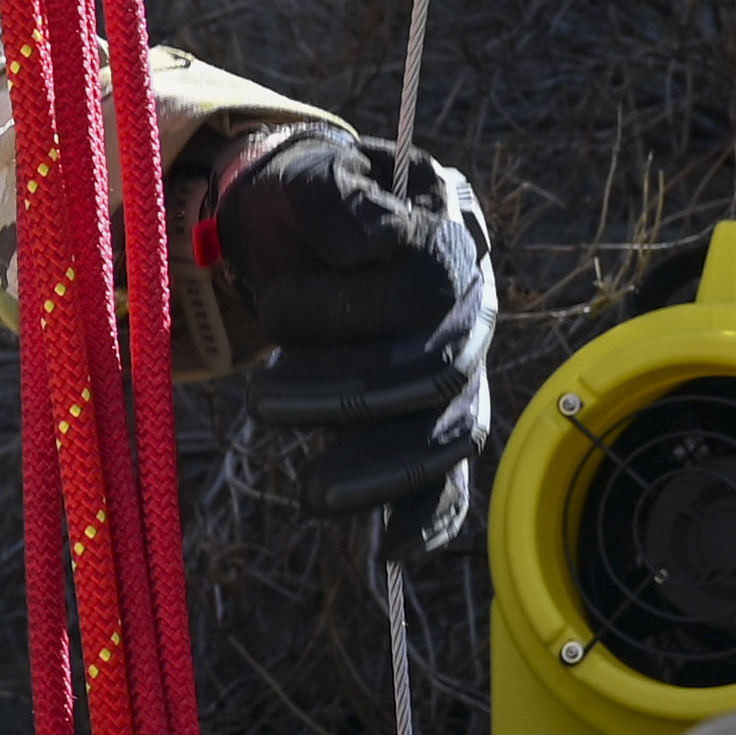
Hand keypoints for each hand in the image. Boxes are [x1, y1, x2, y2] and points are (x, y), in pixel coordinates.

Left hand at [189, 127, 496, 561]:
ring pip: (447, 435)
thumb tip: (371, 244)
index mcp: (452, 237)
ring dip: (380, 470)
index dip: (358, 304)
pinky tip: (391, 556)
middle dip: (347, 393)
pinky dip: (428, 520)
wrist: (306, 233)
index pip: (431, 280)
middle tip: (263, 399)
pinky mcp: (436, 426)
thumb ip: (338, 200)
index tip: (274, 312)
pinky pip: (450, 482)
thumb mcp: (311, 178)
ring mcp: (462, 373)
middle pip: (437, 369)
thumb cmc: (309, 204)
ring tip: (310, 493)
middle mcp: (472, 310)